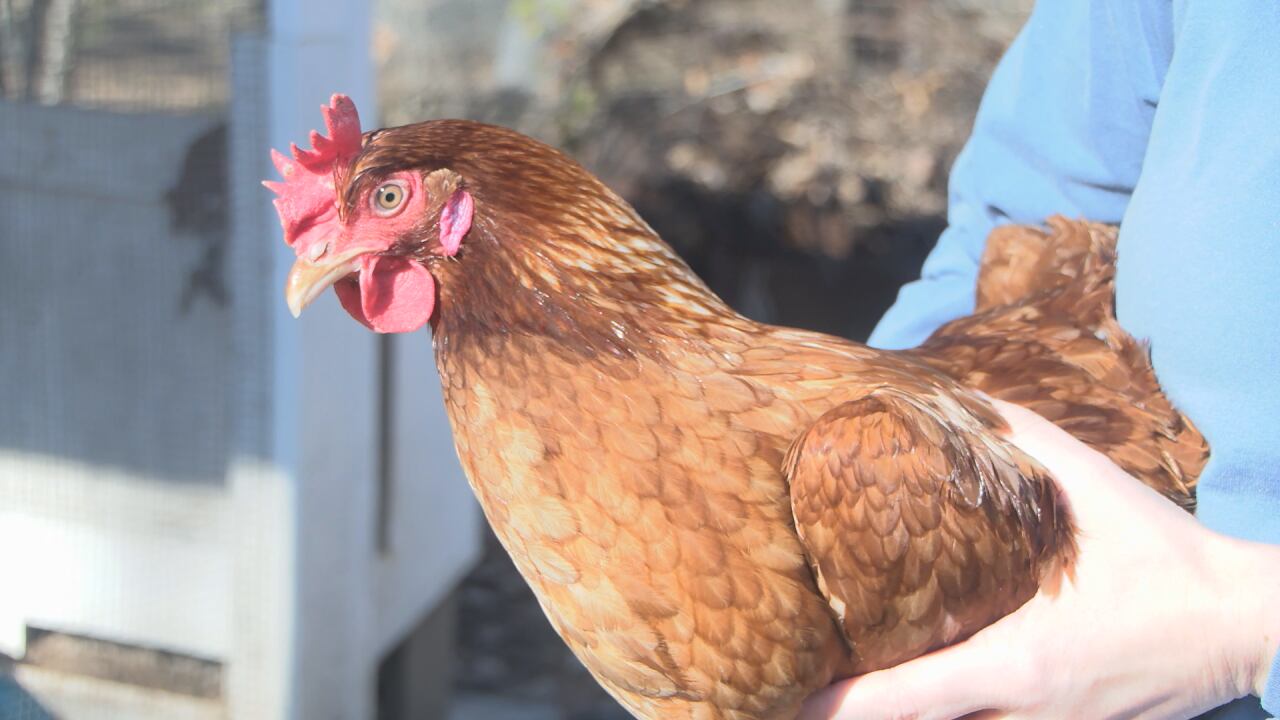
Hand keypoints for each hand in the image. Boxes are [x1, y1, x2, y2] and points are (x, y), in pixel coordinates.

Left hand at [800, 399, 1279, 719]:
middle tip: (797, 682)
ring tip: (845, 685)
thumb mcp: (1091, 485)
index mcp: (1018, 663)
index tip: (790, 700)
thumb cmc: (1163, 555)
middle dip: (855, 713)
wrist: (1241, 625)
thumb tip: (952, 396)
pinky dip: (950, 712)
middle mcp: (1023, 711)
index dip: (840, 707)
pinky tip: (926, 683)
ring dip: (905, 713)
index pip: (906, 700)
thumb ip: (1019, 437)